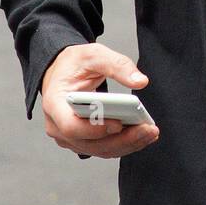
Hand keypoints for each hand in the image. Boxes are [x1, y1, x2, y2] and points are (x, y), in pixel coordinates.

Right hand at [40, 43, 159, 158]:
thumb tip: (140, 81)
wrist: (63, 72)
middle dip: (121, 140)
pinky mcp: (81, 140)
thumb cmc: (74, 64)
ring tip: (150, 133)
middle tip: (147, 130)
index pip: (70, 126)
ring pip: (98, 149)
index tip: (118, 124)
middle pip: (89, 143)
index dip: (94, 129)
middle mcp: (57, 125)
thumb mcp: (95, 55)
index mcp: (55, 103)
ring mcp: (68, 136)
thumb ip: (118, 65)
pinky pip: (102, 148)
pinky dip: (123, 144)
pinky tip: (142, 135)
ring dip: (126, 144)